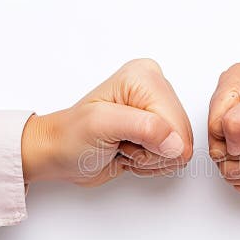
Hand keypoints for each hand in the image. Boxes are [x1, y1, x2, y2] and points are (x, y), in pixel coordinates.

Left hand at [21, 58, 192, 186]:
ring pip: (178, 150)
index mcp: (145, 77)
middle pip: (181, 138)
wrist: (58, 153)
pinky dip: (150, 163)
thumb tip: (176, 142)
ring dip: (149, 158)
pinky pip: (173, 157)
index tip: (121, 137)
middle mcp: (157, 89)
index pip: (175, 124)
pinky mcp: (160, 130)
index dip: (151, 142)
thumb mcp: (101, 125)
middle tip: (121, 142)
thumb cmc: (71, 137)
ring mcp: (159, 110)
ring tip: (122, 145)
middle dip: (150, 151)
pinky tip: (129, 151)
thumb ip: (144, 128)